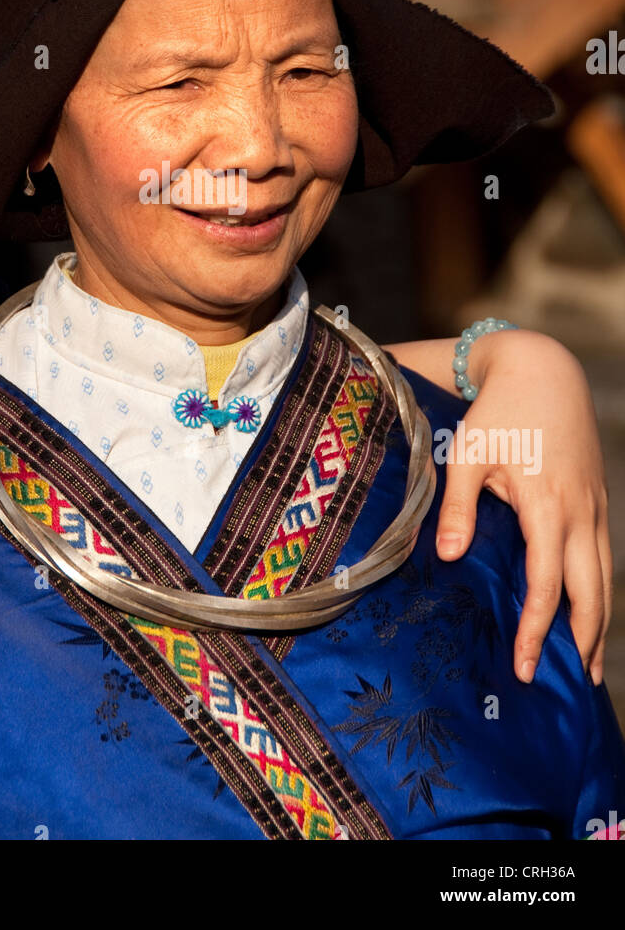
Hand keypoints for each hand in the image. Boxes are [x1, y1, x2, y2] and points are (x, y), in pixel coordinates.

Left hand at [434, 329, 610, 686]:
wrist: (543, 369)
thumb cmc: (499, 412)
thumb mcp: (468, 454)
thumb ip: (457, 507)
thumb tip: (446, 557)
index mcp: (546, 505)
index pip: (546, 584)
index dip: (538, 630)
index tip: (527, 666)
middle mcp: (579, 513)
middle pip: (591, 592)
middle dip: (585, 641)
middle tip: (574, 682)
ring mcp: (594, 506)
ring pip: (605, 576)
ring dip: (600, 621)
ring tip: (591, 664)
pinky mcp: (597, 499)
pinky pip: (603, 555)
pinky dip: (600, 589)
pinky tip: (589, 609)